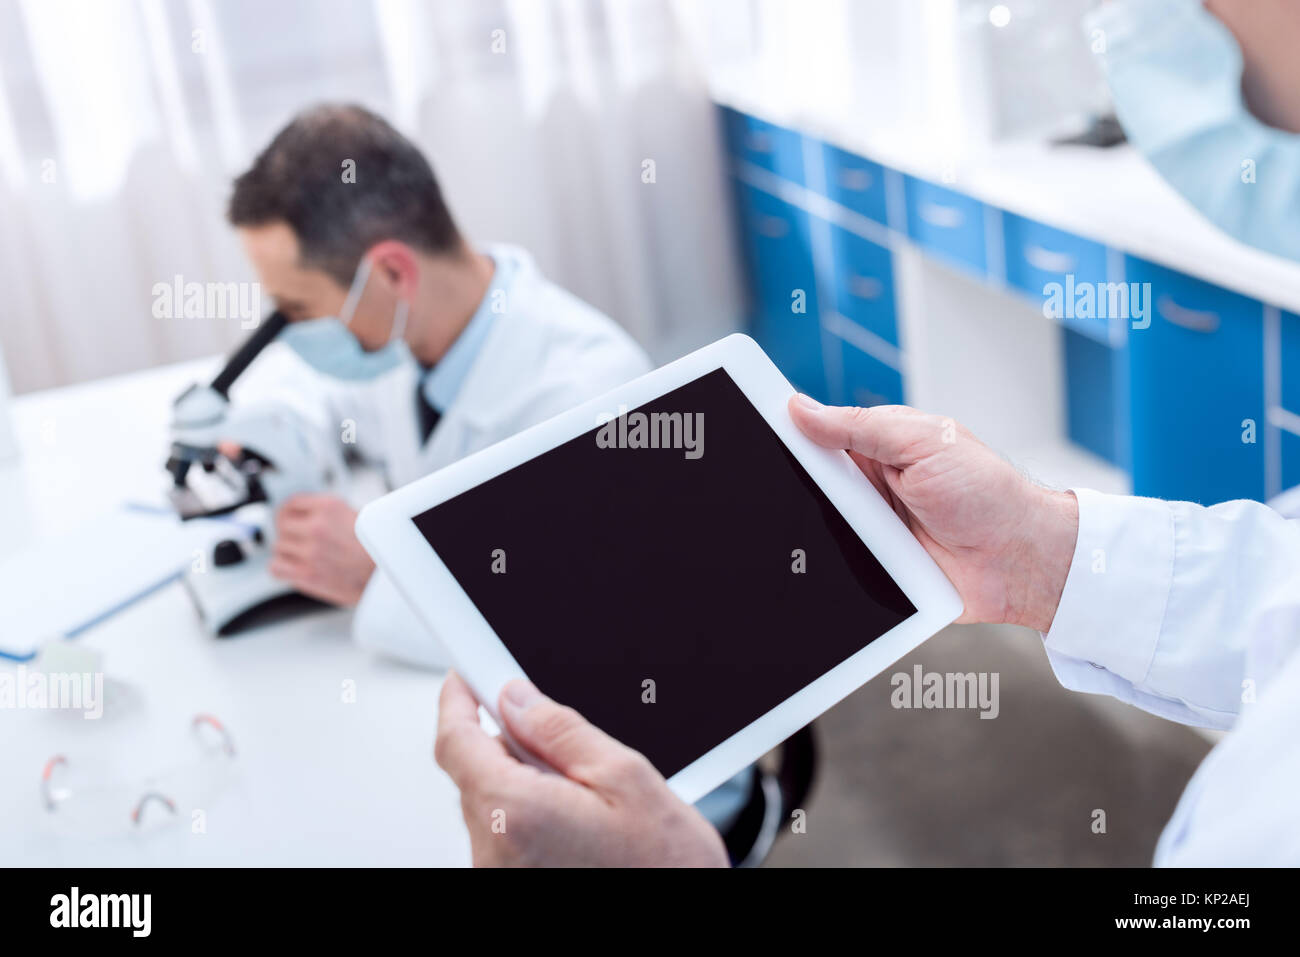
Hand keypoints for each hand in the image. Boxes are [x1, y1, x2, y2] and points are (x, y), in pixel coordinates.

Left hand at [271, 493, 374, 605]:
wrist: (385, 577)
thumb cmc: (375, 551)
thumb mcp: (355, 516)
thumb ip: (326, 513)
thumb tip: (302, 514)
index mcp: (329, 507)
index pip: (291, 502)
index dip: (287, 511)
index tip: (287, 517)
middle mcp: (317, 527)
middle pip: (281, 524)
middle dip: (289, 532)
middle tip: (298, 538)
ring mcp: (310, 551)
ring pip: (278, 546)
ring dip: (288, 551)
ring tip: (303, 554)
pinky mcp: (306, 574)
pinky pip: (276, 567)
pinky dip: (281, 568)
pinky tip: (294, 566)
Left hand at [435, 672, 727, 866]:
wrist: (684, 926)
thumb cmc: (665, 868)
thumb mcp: (626, 777)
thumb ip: (561, 730)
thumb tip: (518, 699)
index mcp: (516, 813)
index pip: (456, 741)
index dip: (458, 700)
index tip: (466, 677)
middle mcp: (494, 852)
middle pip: (477, 773)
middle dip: (512, 748)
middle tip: (565, 747)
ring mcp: (498, 876)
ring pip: (494, 806)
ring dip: (527, 789)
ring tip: (588, 802)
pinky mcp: (509, 888)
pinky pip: (506, 838)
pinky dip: (533, 820)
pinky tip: (580, 829)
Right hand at [787, 396, 1078, 632]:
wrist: (1020, 561)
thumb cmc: (987, 492)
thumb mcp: (922, 440)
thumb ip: (859, 425)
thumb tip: (799, 408)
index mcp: (874, 447)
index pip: (815, 434)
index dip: (784, 431)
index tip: (749, 423)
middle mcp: (865, 487)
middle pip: (804, 483)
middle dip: (789, 484)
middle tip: (783, 485)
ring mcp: (865, 530)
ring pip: (811, 528)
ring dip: (808, 529)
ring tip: (820, 526)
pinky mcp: (870, 570)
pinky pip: (833, 570)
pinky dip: (826, 568)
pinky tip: (829, 563)